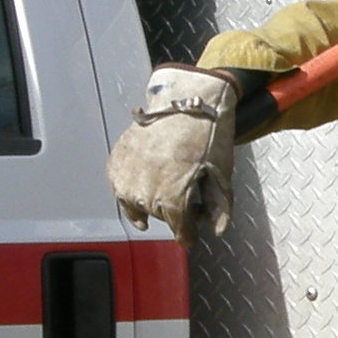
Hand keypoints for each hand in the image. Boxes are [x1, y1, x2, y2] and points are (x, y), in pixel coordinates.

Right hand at [108, 66, 241, 242]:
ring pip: (138, 206)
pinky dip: (131, 192)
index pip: (179, 230)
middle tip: (189, 196)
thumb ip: (220, 208)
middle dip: (175, 213)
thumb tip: (217, 232)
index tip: (191, 237)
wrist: (186, 100)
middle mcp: (145, 192)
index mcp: (172, 197)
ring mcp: (127, 177)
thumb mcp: (222, 174)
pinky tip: (144, 186)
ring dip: (152, 204)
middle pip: (160, 217)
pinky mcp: (116, 163)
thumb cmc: (208, 136)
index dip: (188, 235)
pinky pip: (120, 190)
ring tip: (167, 186)